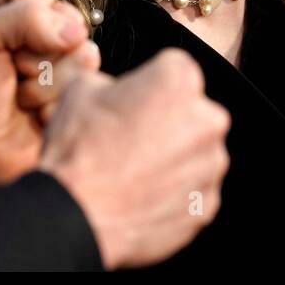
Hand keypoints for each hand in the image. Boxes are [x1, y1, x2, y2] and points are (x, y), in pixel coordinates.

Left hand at [0, 0, 93, 206]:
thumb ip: (21, 17)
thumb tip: (74, 32)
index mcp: (14, 3)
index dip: (30, 7)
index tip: (4, 37)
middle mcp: (45, 29)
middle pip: (71, 17)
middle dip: (36, 54)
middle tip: (12, 74)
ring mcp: (67, 62)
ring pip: (85, 53)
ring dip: (46, 85)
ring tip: (23, 99)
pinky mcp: (83, 94)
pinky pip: (92, 85)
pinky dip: (59, 106)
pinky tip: (40, 118)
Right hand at [39, 48, 230, 269]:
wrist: (73, 215)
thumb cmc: (77, 150)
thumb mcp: (80, 87)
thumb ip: (112, 81)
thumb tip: (116, 91)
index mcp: (180, 79)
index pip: (172, 69)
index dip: (146, 84)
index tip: (130, 100)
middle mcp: (208, 120)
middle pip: (191, 111)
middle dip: (165, 120)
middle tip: (129, 136)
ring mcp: (210, 166)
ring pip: (194, 152)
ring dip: (171, 156)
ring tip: (131, 169)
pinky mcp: (205, 205)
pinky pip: (192, 190)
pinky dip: (173, 191)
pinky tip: (140, 194)